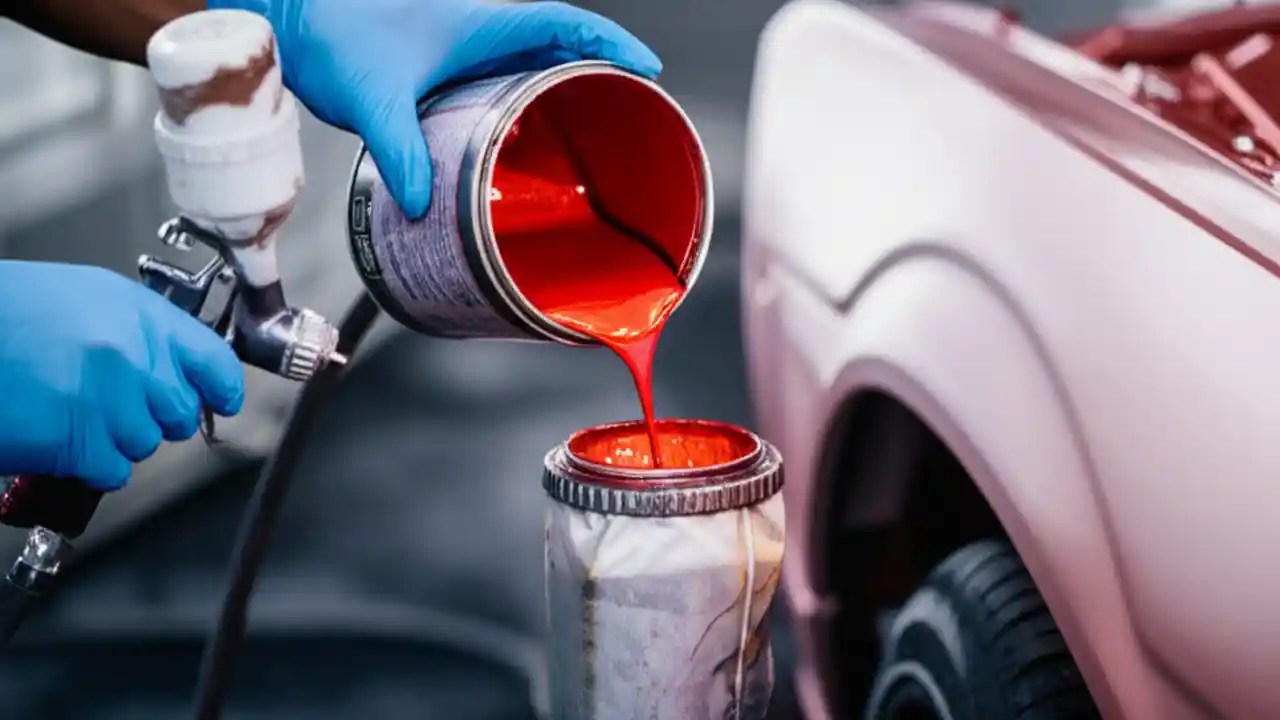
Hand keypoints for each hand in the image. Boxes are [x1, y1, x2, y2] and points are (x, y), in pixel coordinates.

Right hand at [0, 261, 244, 489]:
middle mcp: (132, 353)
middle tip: (108, 407)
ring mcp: (109, 398)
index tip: (223, 400)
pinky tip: (56, 438)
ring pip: (145, 443)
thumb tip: (170, 368)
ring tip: (68, 413)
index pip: (211, 358)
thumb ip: (134, 333)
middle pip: (180, 411)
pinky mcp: (81, 440)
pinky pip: (112, 470)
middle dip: (151, 417)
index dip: (221, 386)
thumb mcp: (79, 301)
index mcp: (136, 312)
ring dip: (113, 440)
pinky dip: (86, 466)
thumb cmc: (2, 319)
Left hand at [209, 0, 661, 218]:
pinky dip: (527, 102)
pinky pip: (503, 78)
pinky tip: (529, 137)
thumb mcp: (373, 96)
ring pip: (533, 62)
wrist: (290, 14)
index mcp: (482, 21)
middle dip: (601, 72)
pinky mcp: (445, 66)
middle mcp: (480, 29)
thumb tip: (420, 204)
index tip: (648, 68)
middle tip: (631, 109)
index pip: (566, 23)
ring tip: (594, 128)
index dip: (612, 43)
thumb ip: (400, 151)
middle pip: (560, 44)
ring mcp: (464, 46)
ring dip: (565, 87)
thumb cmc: (330, 30)